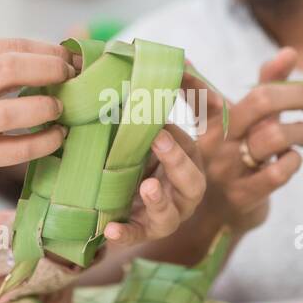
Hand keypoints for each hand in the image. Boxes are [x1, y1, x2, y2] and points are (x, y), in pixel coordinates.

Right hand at [0, 39, 74, 233]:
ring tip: (60, 107)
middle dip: (49, 70)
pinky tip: (56, 136)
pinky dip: (43, 142)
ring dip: (45, 107)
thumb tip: (53, 58)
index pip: (6, 47)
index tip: (68, 57)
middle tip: (70, 77)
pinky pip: (14, 149)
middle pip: (9, 69)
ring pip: (10, 111)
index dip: (45, 50)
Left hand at [102, 124, 206, 248]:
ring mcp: (165, 217)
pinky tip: (111, 230)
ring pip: (170, 216)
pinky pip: (136, 236)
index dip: (179, 140)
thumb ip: (155, 113)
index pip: (191, 151)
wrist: (123, 199)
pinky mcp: (142, 233)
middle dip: (177, 162)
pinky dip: (125, 234)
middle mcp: (183, 195)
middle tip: (159, 140)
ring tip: (147, 187)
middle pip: (192, 183)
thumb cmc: (141, 161)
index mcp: (188, 166)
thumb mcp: (147, 138)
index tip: (159, 125)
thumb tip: (178, 67)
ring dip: (159, 201)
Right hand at [185, 47, 302, 233]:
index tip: (193, 63)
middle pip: (261, 101)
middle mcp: (216, 141)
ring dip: (300, 132)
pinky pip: (277, 173)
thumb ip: (266, 83)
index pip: (201, 91)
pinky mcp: (242, 196)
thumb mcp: (242, 120)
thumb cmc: (234, 155)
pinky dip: (293, 161)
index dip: (191, 77)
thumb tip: (290, 52)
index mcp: (211, 120)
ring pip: (275, 136)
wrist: (218, 215)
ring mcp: (228, 169)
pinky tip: (292, 159)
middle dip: (297, 94)